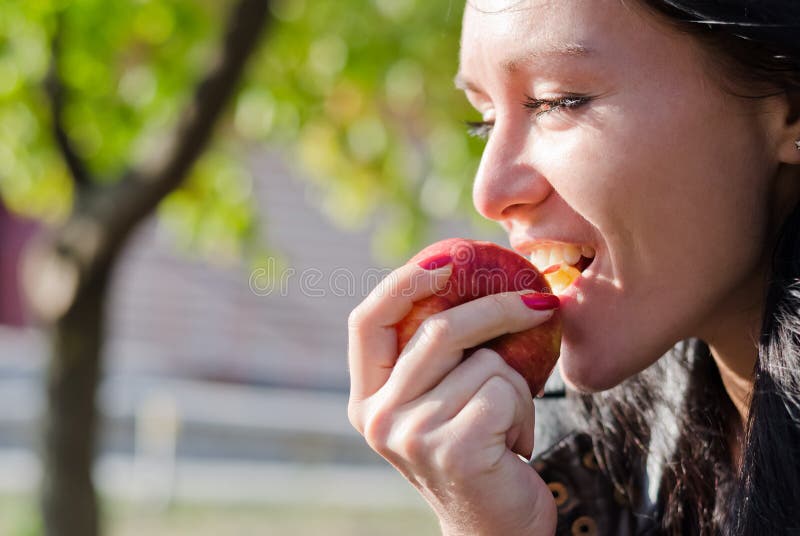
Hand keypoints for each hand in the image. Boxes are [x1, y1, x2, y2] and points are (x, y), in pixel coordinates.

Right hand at [347, 260, 557, 534]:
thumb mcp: (439, 403)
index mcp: (367, 399)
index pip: (367, 321)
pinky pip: (505, 391)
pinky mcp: (453, 449)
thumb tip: (468, 277)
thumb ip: (433, 357)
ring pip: (484, 363)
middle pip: (437, 330)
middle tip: (541, 301)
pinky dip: (524, 411)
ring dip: (516, 388)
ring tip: (508, 424)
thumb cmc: (476, 454)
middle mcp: (378, 416)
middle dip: (498, 308)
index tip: (448, 257)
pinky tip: (513, 444)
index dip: (403, 281)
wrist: (495, 532)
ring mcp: (411, 434)